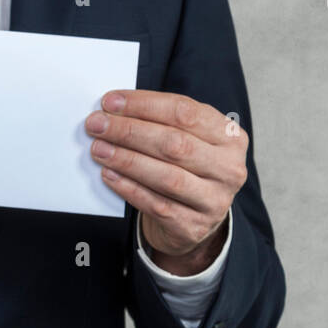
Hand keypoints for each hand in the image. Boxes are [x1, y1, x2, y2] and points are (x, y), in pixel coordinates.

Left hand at [85, 90, 246, 274]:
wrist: (194, 219)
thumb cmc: (186, 168)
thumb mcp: (187, 139)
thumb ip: (160, 122)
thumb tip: (114, 109)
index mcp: (229, 137)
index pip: (185, 112)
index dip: (144, 105)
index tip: (111, 101)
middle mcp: (228, 168)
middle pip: (175, 144)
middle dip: (130, 131)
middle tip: (98, 124)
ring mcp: (214, 200)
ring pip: (167, 176)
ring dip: (127, 160)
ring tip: (99, 149)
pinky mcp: (194, 226)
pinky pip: (157, 205)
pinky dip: (129, 188)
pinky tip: (109, 175)